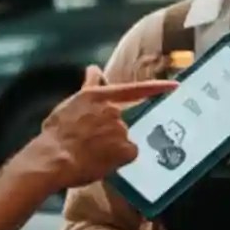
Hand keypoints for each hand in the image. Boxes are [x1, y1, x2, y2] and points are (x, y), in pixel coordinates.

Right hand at [25, 66, 176, 188]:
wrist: (54, 158)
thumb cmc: (56, 132)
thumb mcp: (71, 103)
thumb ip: (89, 85)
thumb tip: (94, 68)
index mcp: (100, 96)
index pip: (135, 89)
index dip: (157, 88)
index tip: (175, 86)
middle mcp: (114, 111)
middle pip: (123, 120)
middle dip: (112, 130)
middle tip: (93, 141)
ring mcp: (122, 130)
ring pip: (124, 138)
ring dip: (113, 145)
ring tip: (92, 153)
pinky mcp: (126, 149)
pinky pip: (127, 154)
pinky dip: (119, 159)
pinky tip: (102, 161)